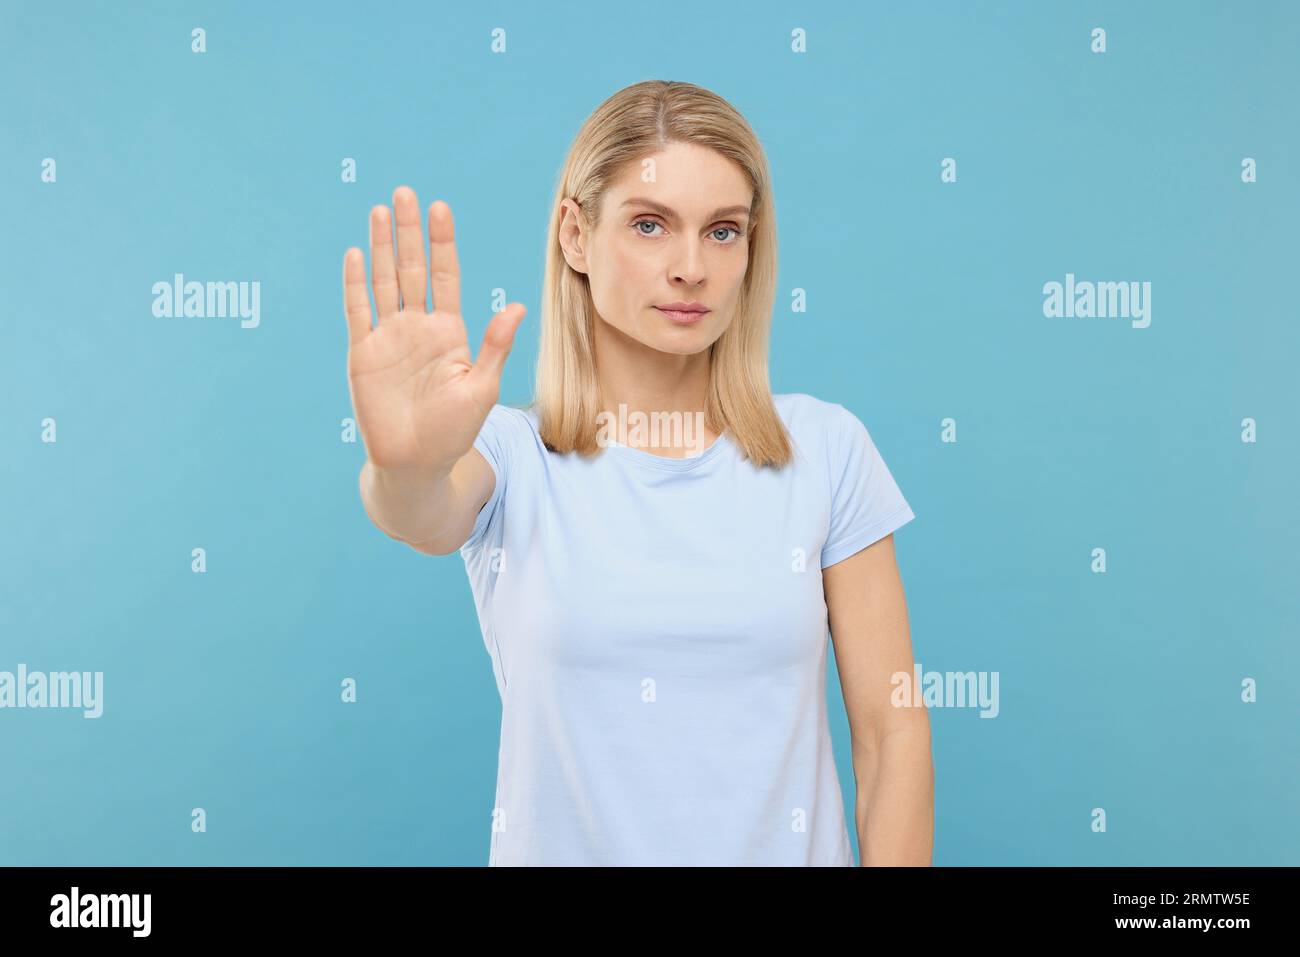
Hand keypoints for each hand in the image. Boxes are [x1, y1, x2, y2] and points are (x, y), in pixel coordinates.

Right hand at [342, 186, 525, 473]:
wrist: (416, 464)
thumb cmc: (454, 432)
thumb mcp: (481, 387)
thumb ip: (494, 346)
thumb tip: (518, 307)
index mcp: (449, 331)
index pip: (445, 275)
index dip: (442, 242)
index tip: (440, 208)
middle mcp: (418, 327)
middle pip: (412, 268)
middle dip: (409, 231)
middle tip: (405, 193)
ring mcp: (389, 337)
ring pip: (384, 281)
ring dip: (381, 246)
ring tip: (380, 210)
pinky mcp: (363, 353)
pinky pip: (358, 311)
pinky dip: (356, 283)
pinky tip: (355, 254)